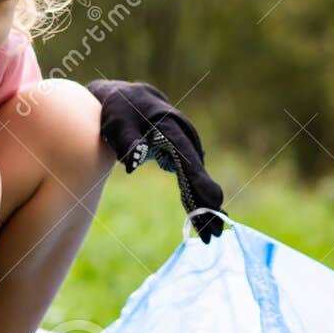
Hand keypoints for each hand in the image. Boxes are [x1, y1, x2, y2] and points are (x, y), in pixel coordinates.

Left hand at [87, 79, 225, 242]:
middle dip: (208, 204)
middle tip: (216, 231)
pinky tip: (202, 221)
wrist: (127, 98)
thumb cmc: (119, 110)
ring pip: (198, 180)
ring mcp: (187, 146)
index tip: (213, 202)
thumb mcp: (117, 122)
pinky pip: (193, 180)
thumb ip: (127, 140)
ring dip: (205, 207)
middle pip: (199, 174)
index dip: (201, 182)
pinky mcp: (183, 156)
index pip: (188, 158)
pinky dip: (197, 199)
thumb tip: (134, 162)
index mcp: (170, 127)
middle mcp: (185, 137)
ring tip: (212, 234)